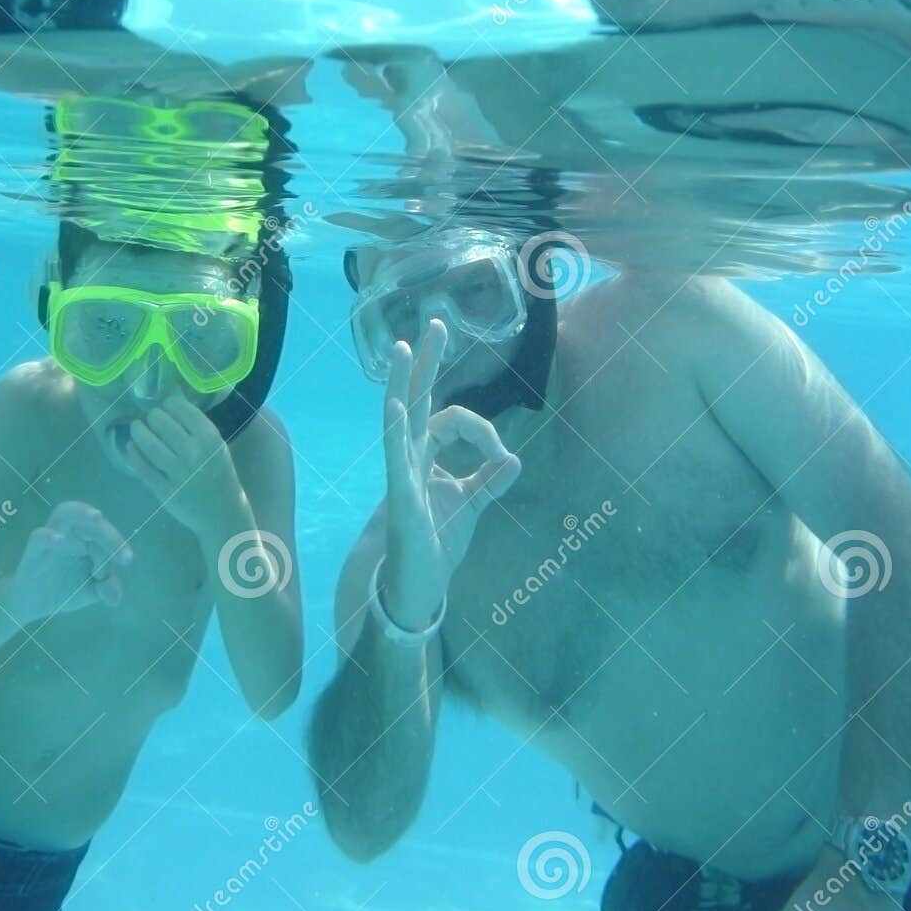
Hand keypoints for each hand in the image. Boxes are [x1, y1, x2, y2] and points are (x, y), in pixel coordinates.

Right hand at [8, 501, 132, 623]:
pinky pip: (38, 537)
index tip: (125, 562)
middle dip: (109, 533)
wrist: (31, 603)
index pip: (106, 534)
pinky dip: (47, 536)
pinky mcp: (33, 552)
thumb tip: (114, 597)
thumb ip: (106, 589)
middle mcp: (71, 534)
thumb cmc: (63, 588)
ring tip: (96, 516)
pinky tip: (58, 539)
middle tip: (125, 556)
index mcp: (88, 539)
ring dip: (81, 513)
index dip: (117, 546)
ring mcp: (52, 540)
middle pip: (90, 518)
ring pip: (65, 513)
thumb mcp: (90, 590)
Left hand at [119, 396, 248, 536]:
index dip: (168, 404)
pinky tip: (131, 447)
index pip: (182, 409)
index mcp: (210, 438)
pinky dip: (133, 454)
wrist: (222, 512)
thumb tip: (172, 397)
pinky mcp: (165, 490)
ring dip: (138, 431)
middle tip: (150, 419)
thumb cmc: (217, 473)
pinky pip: (143, 467)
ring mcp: (179, 473)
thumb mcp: (215, 446)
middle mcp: (194, 453)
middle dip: (152, 417)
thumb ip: (195, 426)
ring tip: (136, 427)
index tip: (164, 406)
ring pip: (149, 444)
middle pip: (162, 423)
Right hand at [379, 319, 521, 627]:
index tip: (502, 454)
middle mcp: (409, 459)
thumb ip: (489, 481)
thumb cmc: (436, 545)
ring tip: (400, 347)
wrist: (418, 588)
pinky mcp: (401, 497)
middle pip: (415, 401)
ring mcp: (401, 475)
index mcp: (426, 458)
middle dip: (425, 362)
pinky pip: (395, 458)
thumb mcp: (470, 507)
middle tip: (434, 323)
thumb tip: (516, 459)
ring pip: (398, 420)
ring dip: (400, 382)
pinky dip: (395, 431)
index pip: (450, 419)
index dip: (482, 429)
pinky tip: (394, 406)